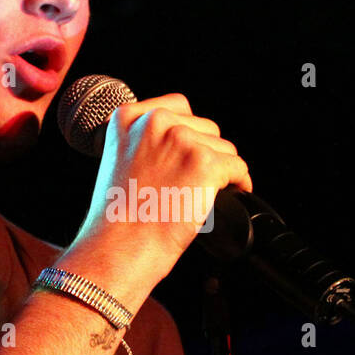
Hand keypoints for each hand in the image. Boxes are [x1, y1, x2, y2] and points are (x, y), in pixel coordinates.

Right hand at [71, 94, 252, 291]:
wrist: (119, 248)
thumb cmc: (116, 218)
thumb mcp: (119, 162)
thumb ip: (144, 142)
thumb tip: (181, 145)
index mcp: (128, 117)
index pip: (178, 107)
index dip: (189, 133)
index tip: (188, 154)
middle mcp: (156, 122)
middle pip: (204, 128)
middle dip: (204, 154)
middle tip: (192, 184)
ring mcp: (182, 140)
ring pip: (223, 148)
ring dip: (220, 170)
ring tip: (201, 195)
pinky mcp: (205, 163)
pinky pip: (238, 167)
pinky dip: (239, 183)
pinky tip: (232, 194)